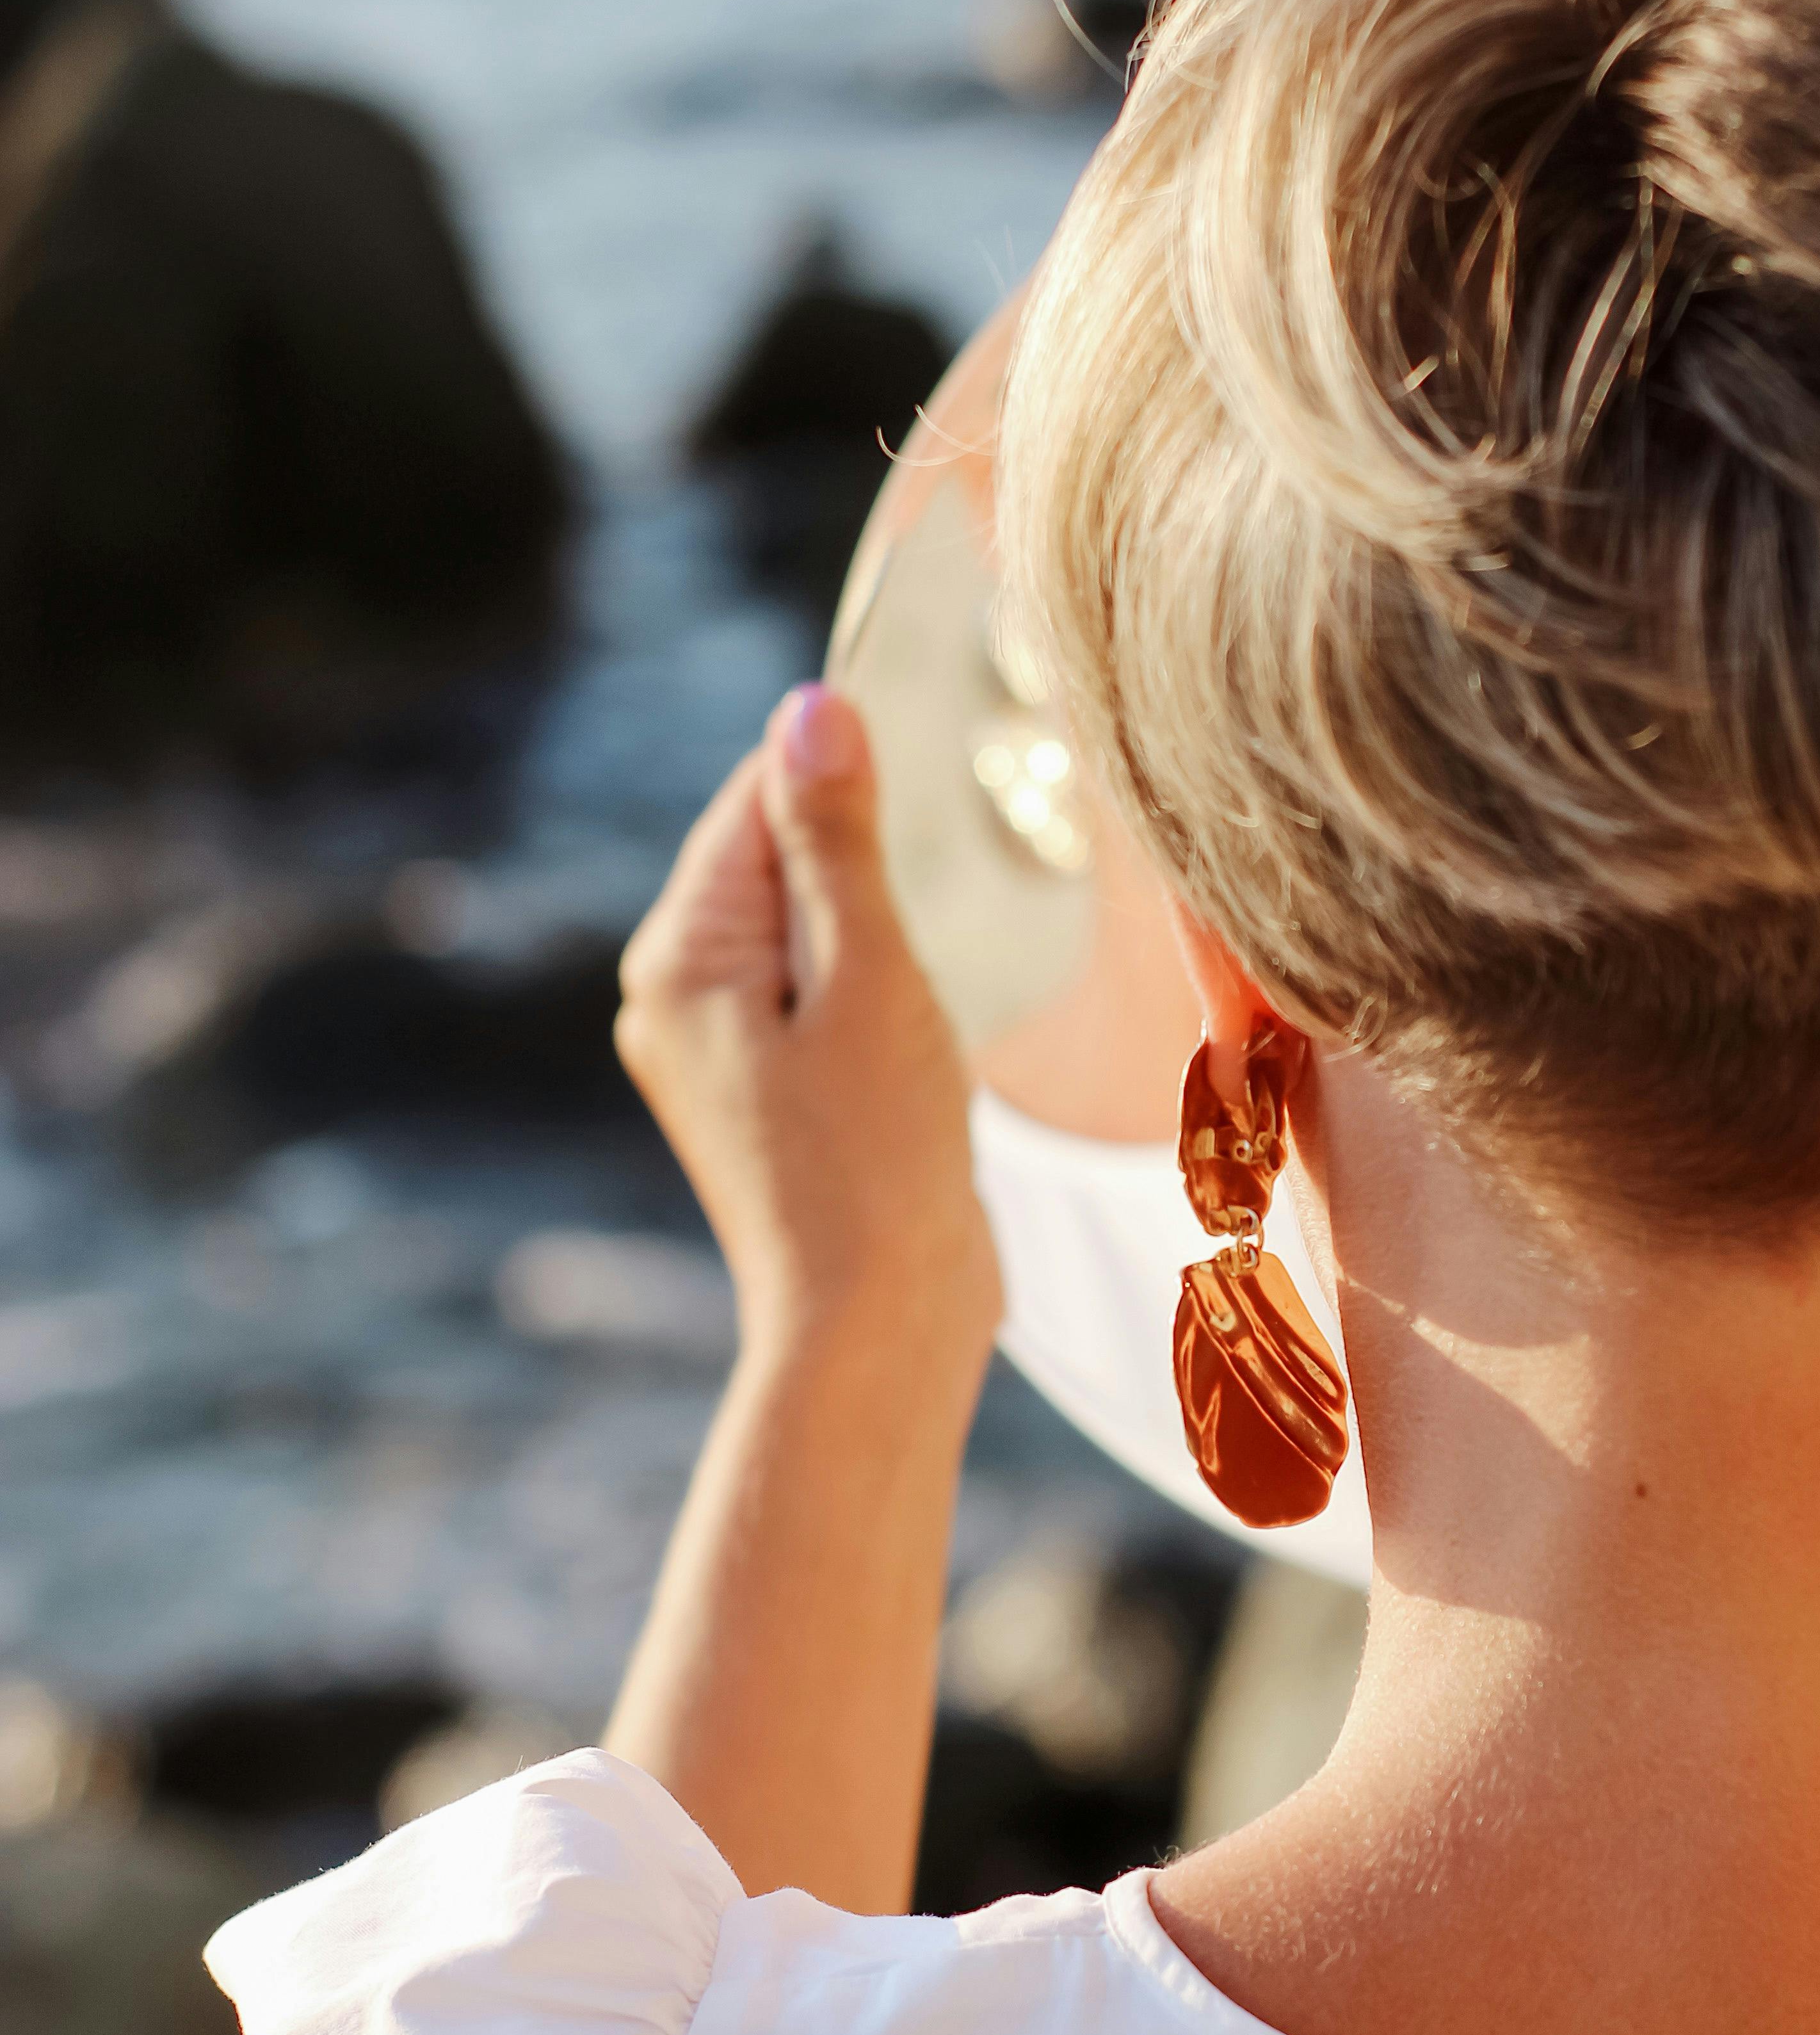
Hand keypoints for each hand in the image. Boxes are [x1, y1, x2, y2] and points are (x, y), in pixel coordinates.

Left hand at [616, 682, 1000, 1377]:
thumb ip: (838, 840)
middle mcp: (676, 999)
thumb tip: (812, 710)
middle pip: (778, 861)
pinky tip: (916, 1036)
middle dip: (866, 869)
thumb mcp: (869, 974)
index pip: (756, 800)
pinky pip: (822, 993)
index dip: (847, 783)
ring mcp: (720, 1052)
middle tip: (928, 936)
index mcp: (679, 959)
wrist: (877, 1325)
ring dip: (879, 935)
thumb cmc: (877, 1155)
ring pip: (808, 930)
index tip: (929, 804)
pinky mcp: (773, 1094)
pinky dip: (877, 989)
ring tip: (919, 1004)